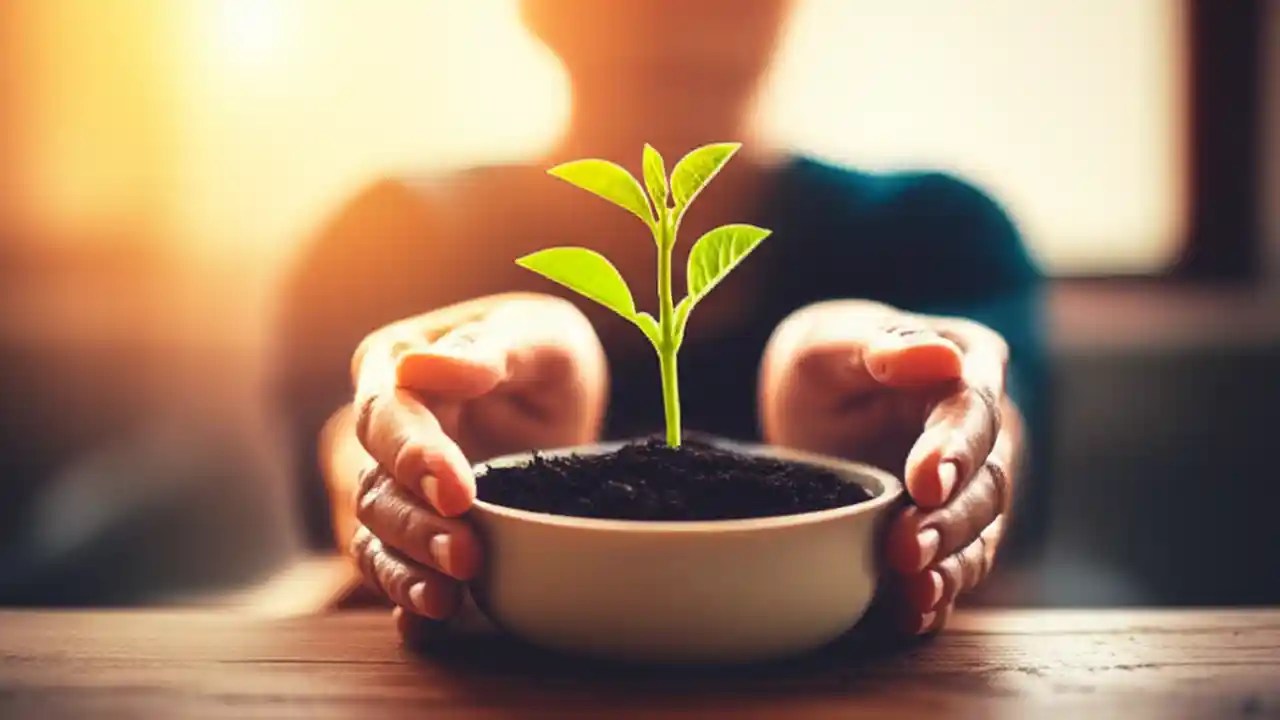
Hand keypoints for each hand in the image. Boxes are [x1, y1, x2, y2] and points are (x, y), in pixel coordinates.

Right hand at [346, 294, 605, 639]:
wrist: (562, 394)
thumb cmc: (545, 350)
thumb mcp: (536, 336)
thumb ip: (488, 349)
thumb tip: (420, 366)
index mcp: (393, 365)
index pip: (387, 415)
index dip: (415, 456)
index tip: (458, 491)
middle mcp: (383, 428)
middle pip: (375, 485)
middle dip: (417, 526)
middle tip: (467, 556)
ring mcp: (394, 482)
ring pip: (376, 534)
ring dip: (406, 570)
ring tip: (447, 600)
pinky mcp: (416, 527)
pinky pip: (392, 567)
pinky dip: (404, 598)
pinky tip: (428, 623)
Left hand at [760, 301, 1018, 634]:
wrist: (811, 402)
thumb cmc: (825, 360)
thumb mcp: (833, 343)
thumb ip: (880, 345)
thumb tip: (941, 356)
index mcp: (969, 365)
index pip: (974, 410)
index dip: (955, 450)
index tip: (925, 482)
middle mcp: (985, 428)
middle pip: (987, 480)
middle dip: (949, 520)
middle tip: (905, 548)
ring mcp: (973, 483)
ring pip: (981, 529)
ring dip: (950, 563)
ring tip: (915, 589)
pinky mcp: (951, 527)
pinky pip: (959, 564)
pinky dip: (941, 592)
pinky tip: (915, 612)